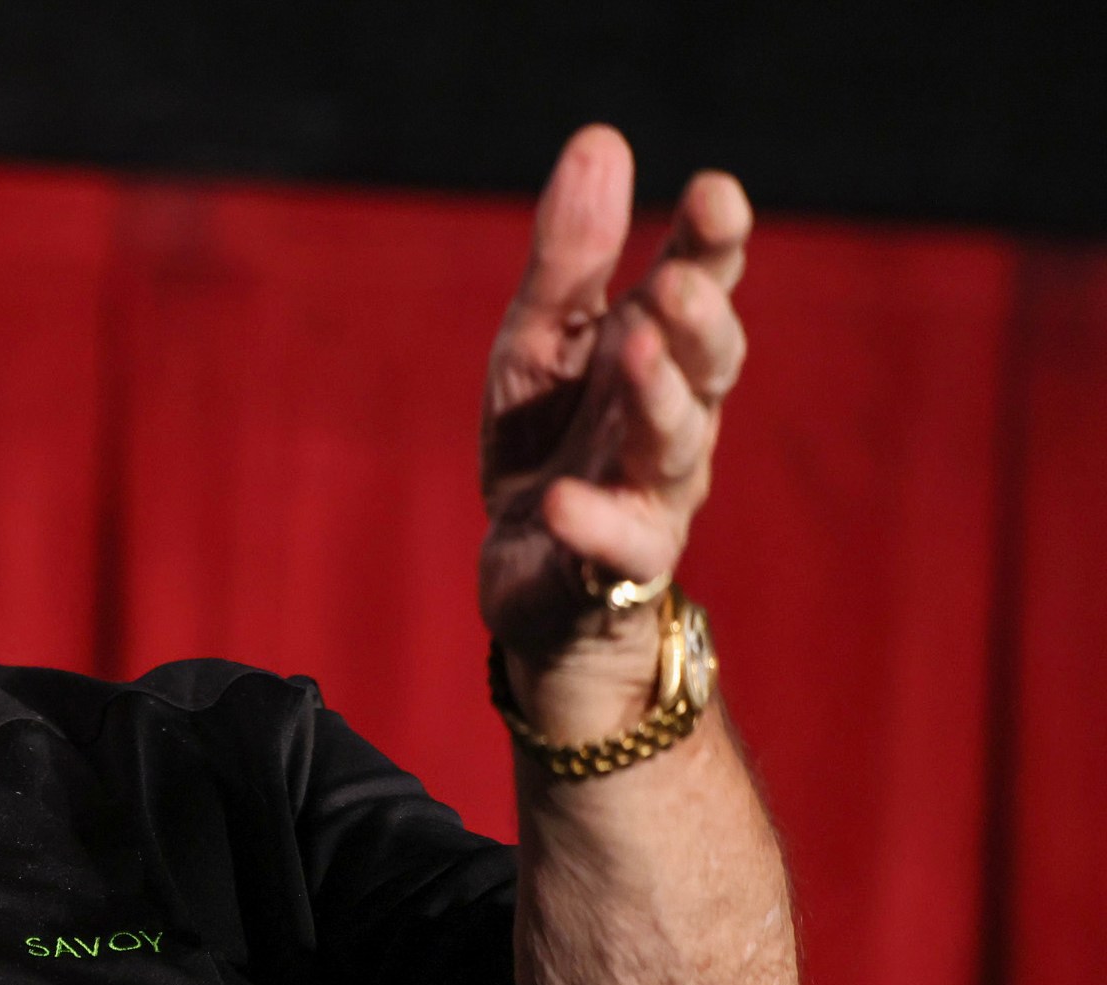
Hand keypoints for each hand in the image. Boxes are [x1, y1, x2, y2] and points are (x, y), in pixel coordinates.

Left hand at [480, 125, 750, 739]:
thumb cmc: (550, 444)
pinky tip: (560, 501)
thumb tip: (601, 140)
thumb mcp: (539, 344)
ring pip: (675, 444)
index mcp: (659, 354)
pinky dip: (589, 521)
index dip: (715, 242)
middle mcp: (676, 419)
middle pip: (709, 364)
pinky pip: (612, 543)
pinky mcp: (614, 563)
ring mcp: (654, 493)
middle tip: (679, 285)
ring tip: (635, 352)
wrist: (534, 579)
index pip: (702, 285)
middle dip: (701, 321)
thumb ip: (569, 258)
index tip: (714, 192)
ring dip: (659, 398)